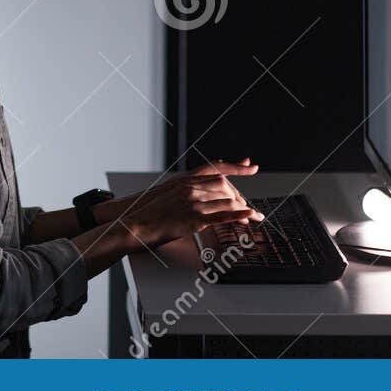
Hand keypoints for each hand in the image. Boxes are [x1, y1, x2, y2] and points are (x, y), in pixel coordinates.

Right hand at [118, 159, 260, 248]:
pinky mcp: (194, 218)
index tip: (250, 166)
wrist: (137, 223)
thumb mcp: (169, 195)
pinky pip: (222, 215)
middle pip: (225, 187)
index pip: (217, 171)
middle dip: (240, 196)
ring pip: (226, 201)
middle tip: (249, 207)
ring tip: (254, 216)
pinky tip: (249, 216)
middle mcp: (190, 188)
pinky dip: (239, 215)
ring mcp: (193, 202)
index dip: (236, 167)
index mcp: (185, 181)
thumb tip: (199, 193)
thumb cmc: (151, 213)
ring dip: (244, 208)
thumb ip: (186, 191)